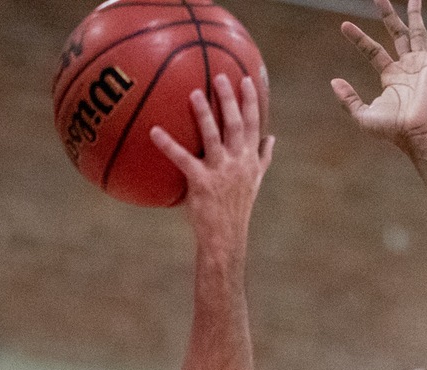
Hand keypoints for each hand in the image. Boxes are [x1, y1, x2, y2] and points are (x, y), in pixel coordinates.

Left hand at [151, 74, 273, 245]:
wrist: (226, 236)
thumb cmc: (238, 208)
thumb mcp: (256, 181)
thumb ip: (263, 157)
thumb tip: (272, 137)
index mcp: (250, 160)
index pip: (254, 124)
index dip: (251, 101)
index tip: (247, 78)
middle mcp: (239, 162)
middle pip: (236, 124)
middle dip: (230, 99)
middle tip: (220, 76)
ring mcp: (221, 171)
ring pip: (214, 136)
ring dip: (204, 114)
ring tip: (193, 94)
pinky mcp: (201, 182)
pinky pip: (182, 159)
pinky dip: (168, 144)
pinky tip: (154, 131)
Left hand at [331, 0, 426, 147]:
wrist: (418, 133)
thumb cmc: (393, 130)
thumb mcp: (364, 116)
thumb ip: (348, 99)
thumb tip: (334, 82)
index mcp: (391, 77)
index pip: (372, 50)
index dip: (358, 38)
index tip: (344, 25)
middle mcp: (407, 67)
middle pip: (396, 34)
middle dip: (388, 16)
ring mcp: (422, 64)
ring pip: (417, 32)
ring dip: (414, 13)